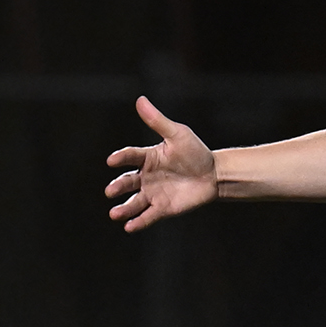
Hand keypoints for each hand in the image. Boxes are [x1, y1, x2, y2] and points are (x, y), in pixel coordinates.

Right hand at [105, 96, 216, 231]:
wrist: (214, 175)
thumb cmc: (196, 152)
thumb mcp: (178, 134)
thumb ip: (158, 121)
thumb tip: (140, 99)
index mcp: (147, 157)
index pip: (130, 156)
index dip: (121, 158)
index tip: (111, 160)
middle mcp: (145, 176)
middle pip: (127, 181)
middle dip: (118, 187)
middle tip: (111, 191)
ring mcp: (153, 193)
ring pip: (134, 202)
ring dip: (124, 209)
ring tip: (115, 213)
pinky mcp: (162, 208)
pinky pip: (148, 216)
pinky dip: (139, 222)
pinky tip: (130, 227)